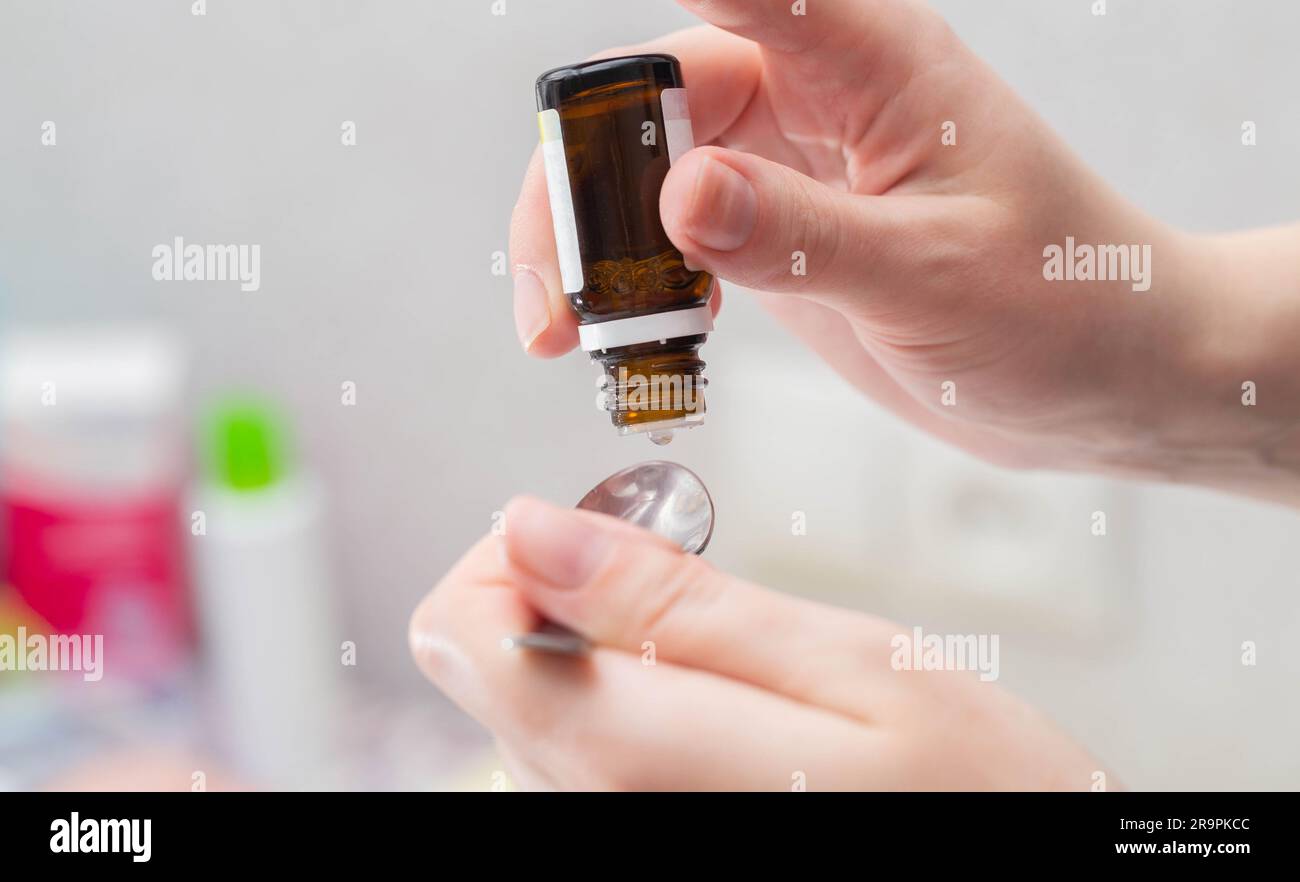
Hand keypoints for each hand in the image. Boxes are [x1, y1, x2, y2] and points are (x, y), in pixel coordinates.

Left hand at [410, 497, 1107, 789]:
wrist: (1025, 867)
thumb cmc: (974, 794)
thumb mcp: (841, 663)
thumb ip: (668, 601)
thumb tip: (529, 530)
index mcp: (625, 754)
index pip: (457, 628)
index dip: (519, 552)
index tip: (616, 534)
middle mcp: (592, 807)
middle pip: (489, 660)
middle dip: (571, 588)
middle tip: (695, 580)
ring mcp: (614, 828)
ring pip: (536, 700)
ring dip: (606, 641)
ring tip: (728, 645)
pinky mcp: (647, 828)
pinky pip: (586, 747)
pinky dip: (632, 693)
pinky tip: (725, 696)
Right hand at [510, 1, 1299, 503]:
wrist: (1104, 378)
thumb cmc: (1061, 307)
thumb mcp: (930, 277)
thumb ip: (803, 236)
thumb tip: (678, 195)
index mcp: (869, 62)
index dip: (639, 56)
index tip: (575, 98)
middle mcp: (818, 95)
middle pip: (647, 96)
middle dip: (580, 186)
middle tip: (562, 295)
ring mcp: (793, 164)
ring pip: (644, 168)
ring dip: (593, 244)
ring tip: (568, 333)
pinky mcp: (781, 228)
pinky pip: (676, 230)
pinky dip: (637, 281)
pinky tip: (635, 336)